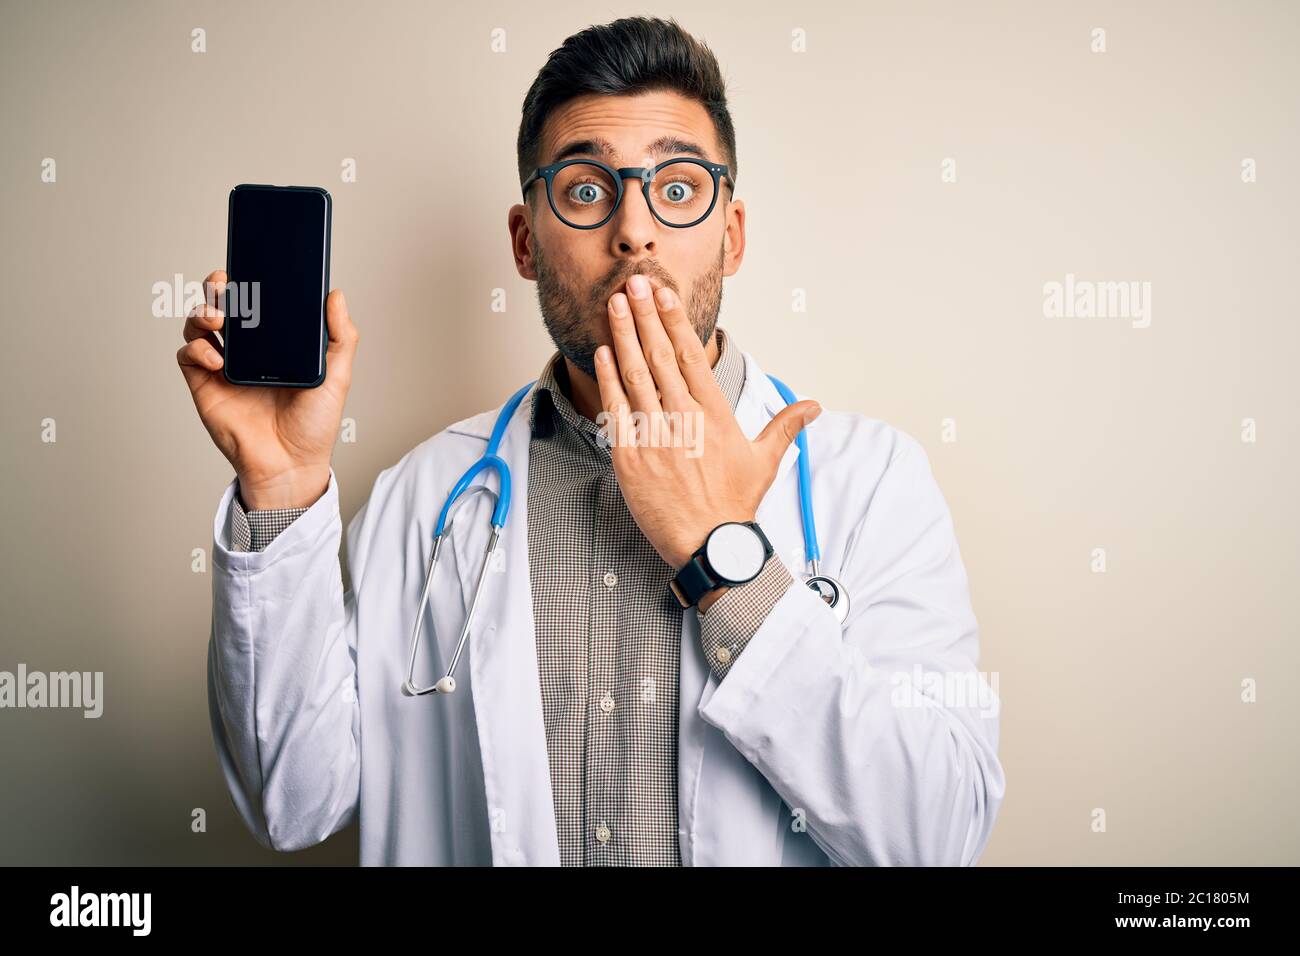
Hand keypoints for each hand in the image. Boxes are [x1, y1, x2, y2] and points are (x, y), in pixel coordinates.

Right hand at [176, 269, 358, 508]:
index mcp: (275, 342)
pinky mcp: (204, 385)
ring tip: (218, 318)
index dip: (249, 281)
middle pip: (222, 304)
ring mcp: (223, 365)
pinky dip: (197, 347)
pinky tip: (218, 356)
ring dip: (203, 312)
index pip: (257, 302)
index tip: (250, 265)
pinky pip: (189, 354)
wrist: (291, 465)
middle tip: (225, 283)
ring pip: (199, 323)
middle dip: (218, 287)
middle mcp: (247, 349)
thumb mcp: (336, 376)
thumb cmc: (314, 425)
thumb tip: (335, 295)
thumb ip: (340, 336)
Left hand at [592, 273, 820, 572]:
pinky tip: (603, 352)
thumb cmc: (736, 504)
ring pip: (636, 375)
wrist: (710, 545)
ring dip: (624, 336)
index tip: (664, 295)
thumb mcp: (765, 460)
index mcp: (715, 414)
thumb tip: (814, 406)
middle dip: (646, 316)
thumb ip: (786, 425)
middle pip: (661, 356)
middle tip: (635, 283)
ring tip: (616, 305)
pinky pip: (616, 409)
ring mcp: (655, 436)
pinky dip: (609, 379)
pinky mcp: (630, 456)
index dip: (675, 321)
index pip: (693, 356)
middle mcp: (685, 419)